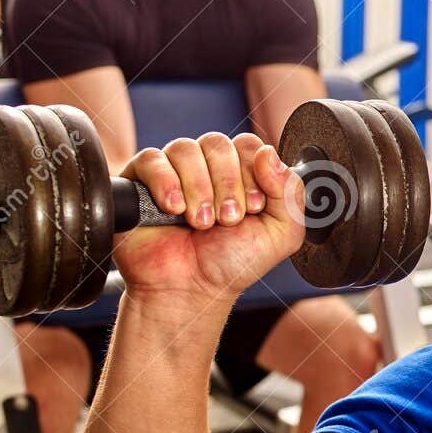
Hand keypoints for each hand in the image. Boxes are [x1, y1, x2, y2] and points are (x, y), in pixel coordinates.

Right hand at [114, 132, 304, 306]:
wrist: (190, 289)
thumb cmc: (232, 263)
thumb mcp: (281, 234)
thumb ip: (289, 193)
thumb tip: (269, 152)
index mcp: (244, 174)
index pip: (249, 145)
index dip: (253, 172)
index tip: (253, 208)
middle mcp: (209, 167)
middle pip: (218, 144)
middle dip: (227, 185)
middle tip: (228, 220)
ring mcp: (175, 171)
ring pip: (185, 149)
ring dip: (198, 188)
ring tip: (201, 223)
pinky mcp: (142, 179)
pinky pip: (152, 159)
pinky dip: (166, 183)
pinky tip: (174, 210)